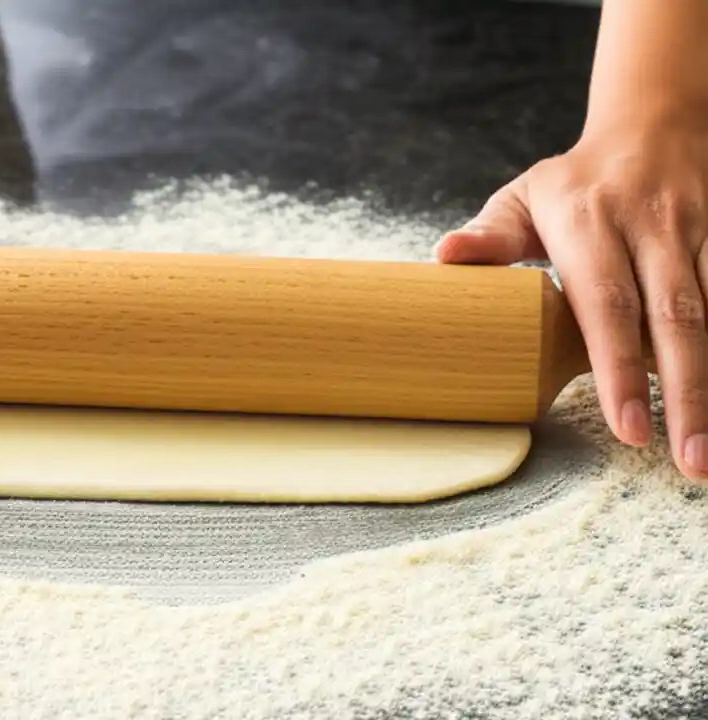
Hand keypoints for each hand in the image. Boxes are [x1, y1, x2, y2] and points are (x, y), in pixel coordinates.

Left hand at [436, 121, 707, 478]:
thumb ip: (490, 235)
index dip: (618, 369)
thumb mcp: (522, 198)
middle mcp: (651, 228)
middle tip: (691, 462)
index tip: (628, 429)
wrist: (655, 124)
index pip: (607, 305)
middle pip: (676, 319)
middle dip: (689, 395)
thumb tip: (445, 257)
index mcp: (588, 223)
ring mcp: (698, 233)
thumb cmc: (573, 183)